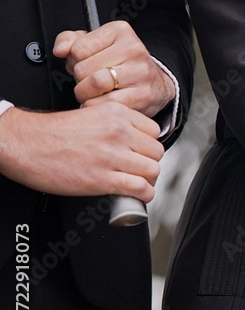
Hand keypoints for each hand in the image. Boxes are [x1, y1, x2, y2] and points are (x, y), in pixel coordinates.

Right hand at [0, 103, 163, 201]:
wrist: (23, 143)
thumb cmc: (50, 133)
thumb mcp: (90, 115)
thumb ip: (114, 125)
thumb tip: (133, 141)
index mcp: (116, 114)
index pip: (154, 131)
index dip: (149, 145)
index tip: (142, 153)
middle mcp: (118, 132)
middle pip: (156, 152)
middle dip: (149, 163)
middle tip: (140, 170)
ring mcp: (112, 156)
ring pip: (152, 170)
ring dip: (148, 181)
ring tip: (138, 184)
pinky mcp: (104, 179)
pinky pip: (140, 189)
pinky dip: (143, 195)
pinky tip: (138, 196)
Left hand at [53, 20, 174, 117]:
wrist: (156, 86)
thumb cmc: (122, 65)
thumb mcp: (96, 45)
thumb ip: (71, 41)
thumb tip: (60, 50)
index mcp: (120, 31)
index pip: (78, 48)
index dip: (74, 61)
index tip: (86, 65)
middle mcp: (134, 49)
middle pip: (83, 68)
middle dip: (80, 80)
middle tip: (90, 81)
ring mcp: (140, 73)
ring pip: (94, 85)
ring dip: (86, 95)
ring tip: (94, 93)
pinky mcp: (143, 95)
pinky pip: (106, 103)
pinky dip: (97, 106)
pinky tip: (103, 101)